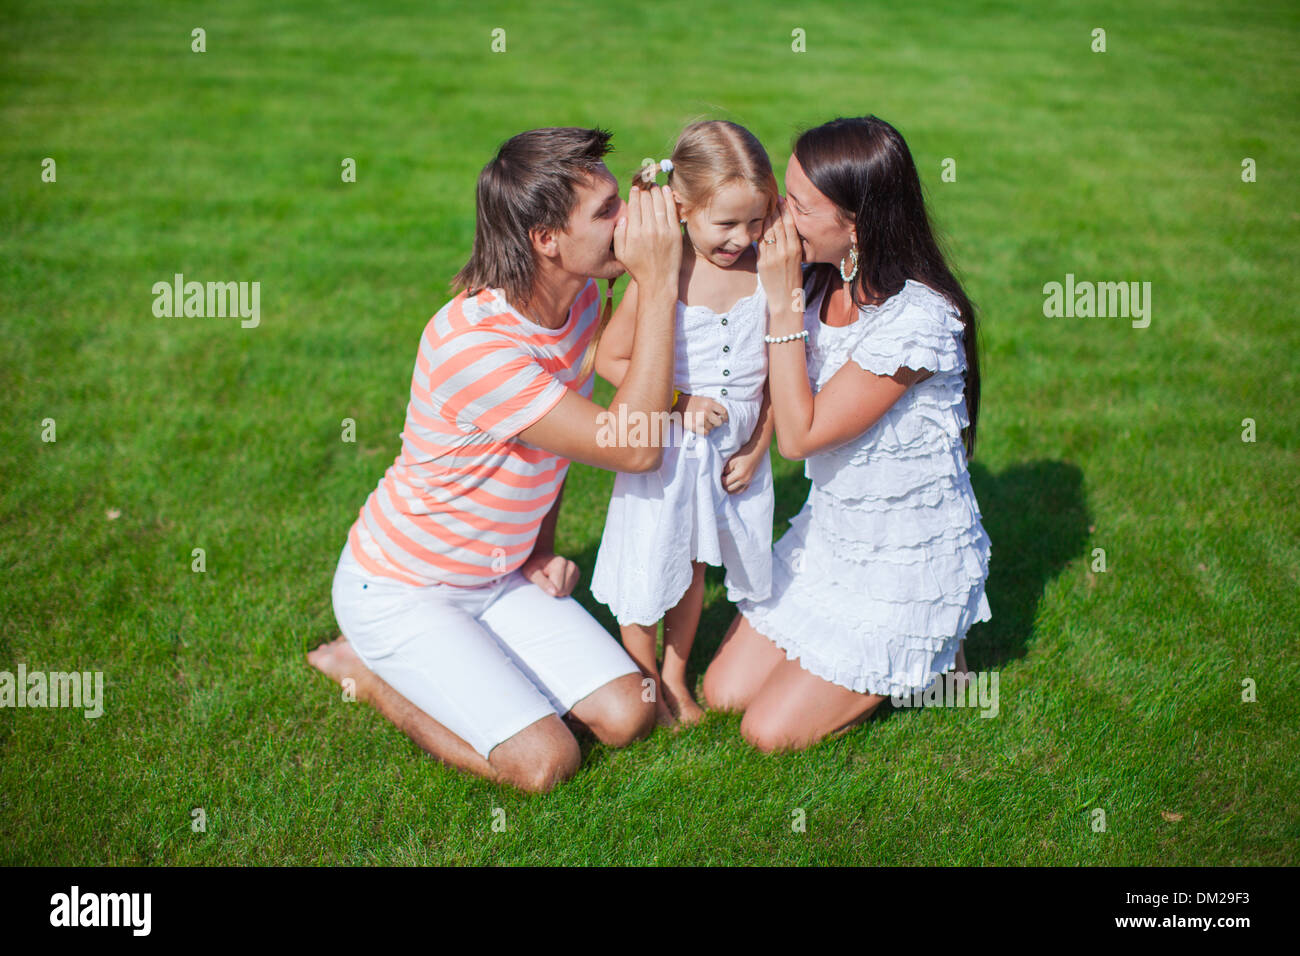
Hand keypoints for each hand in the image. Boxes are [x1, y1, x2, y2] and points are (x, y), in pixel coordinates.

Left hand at [520, 550, 579, 597]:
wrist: (539, 557)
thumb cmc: (533, 566)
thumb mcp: (532, 574)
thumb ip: (543, 583)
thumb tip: (555, 593)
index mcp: (561, 563)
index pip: (558, 589)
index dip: (548, 589)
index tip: (542, 579)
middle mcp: (571, 565)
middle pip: (564, 591)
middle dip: (553, 589)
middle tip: (545, 579)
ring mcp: (575, 569)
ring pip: (567, 591)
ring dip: (557, 589)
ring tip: (550, 578)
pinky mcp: (576, 573)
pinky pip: (569, 589)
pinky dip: (562, 588)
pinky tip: (556, 579)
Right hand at [613, 184, 681, 294]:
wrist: (658, 281)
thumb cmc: (638, 268)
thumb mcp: (621, 254)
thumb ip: (618, 234)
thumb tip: (623, 216)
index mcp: (633, 234)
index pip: (634, 206)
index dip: (635, 194)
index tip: (635, 189)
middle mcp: (648, 230)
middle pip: (646, 202)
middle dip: (645, 191)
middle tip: (645, 187)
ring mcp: (663, 231)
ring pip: (659, 203)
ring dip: (656, 191)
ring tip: (654, 187)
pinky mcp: (675, 233)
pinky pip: (671, 210)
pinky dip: (668, 198)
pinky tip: (666, 190)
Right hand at [674, 391, 727, 434]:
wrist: (677, 404)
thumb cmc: (692, 402)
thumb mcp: (704, 399)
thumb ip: (713, 406)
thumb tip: (722, 415)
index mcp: (709, 403)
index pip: (724, 412)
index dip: (725, 417)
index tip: (724, 420)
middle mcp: (706, 410)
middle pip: (719, 422)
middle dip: (716, 423)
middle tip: (712, 422)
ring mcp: (700, 419)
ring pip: (711, 428)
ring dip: (708, 426)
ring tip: (701, 422)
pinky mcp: (694, 426)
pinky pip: (706, 433)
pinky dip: (704, 431)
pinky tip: (700, 427)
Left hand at [721, 443, 761, 493]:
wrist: (756, 451)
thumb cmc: (743, 454)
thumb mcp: (732, 461)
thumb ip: (726, 470)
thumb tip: (722, 477)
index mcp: (740, 475)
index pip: (726, 483)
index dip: (720, 480)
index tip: (719, 475)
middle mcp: (745, 480)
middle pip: (730, 489)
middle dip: (723, 485)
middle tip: (721, 479)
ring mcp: (748, 482)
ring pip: (736, 492)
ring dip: (729, 489)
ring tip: (725, 484)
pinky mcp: (750, 481)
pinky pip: (742, 490)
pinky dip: (735, 490)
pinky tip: (732, 486)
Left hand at [756, 196, 804, 322]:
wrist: (785, 299)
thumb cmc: (792, 279)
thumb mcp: (797, 260)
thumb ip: (790, 245)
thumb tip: (782, 230)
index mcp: (796, 249)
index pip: (790, 224)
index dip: (785, 210)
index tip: (781, 199)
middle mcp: (786, 251)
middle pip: (778, 225)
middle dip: (774, 210)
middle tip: (769, 198)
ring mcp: (773, 257)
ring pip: (768, 232)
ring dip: (765, 218)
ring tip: (762, 207)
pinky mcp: (763, 263)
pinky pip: (760, 243)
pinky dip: (758, 232)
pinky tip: (756, 224)